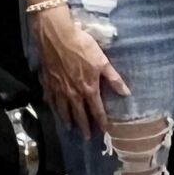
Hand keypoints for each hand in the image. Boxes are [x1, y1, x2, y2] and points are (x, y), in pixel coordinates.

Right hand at [32, 4, 126, 136]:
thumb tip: (126, 93)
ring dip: (67, 119)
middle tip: (86, 137)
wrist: (56, 37)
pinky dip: (52, 105)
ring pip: (63, 109)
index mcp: (88, 89)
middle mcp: (72, 93)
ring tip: (69, 127)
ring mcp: (58, 89)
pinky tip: (52, 107)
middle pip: (79, 114)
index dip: (101, 121)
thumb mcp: (102, 61)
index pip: (96, 110)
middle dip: (84, 126)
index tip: (104, 131)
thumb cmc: (82, 46)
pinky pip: (50, 98)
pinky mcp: (47, 82)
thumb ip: (113, 78)